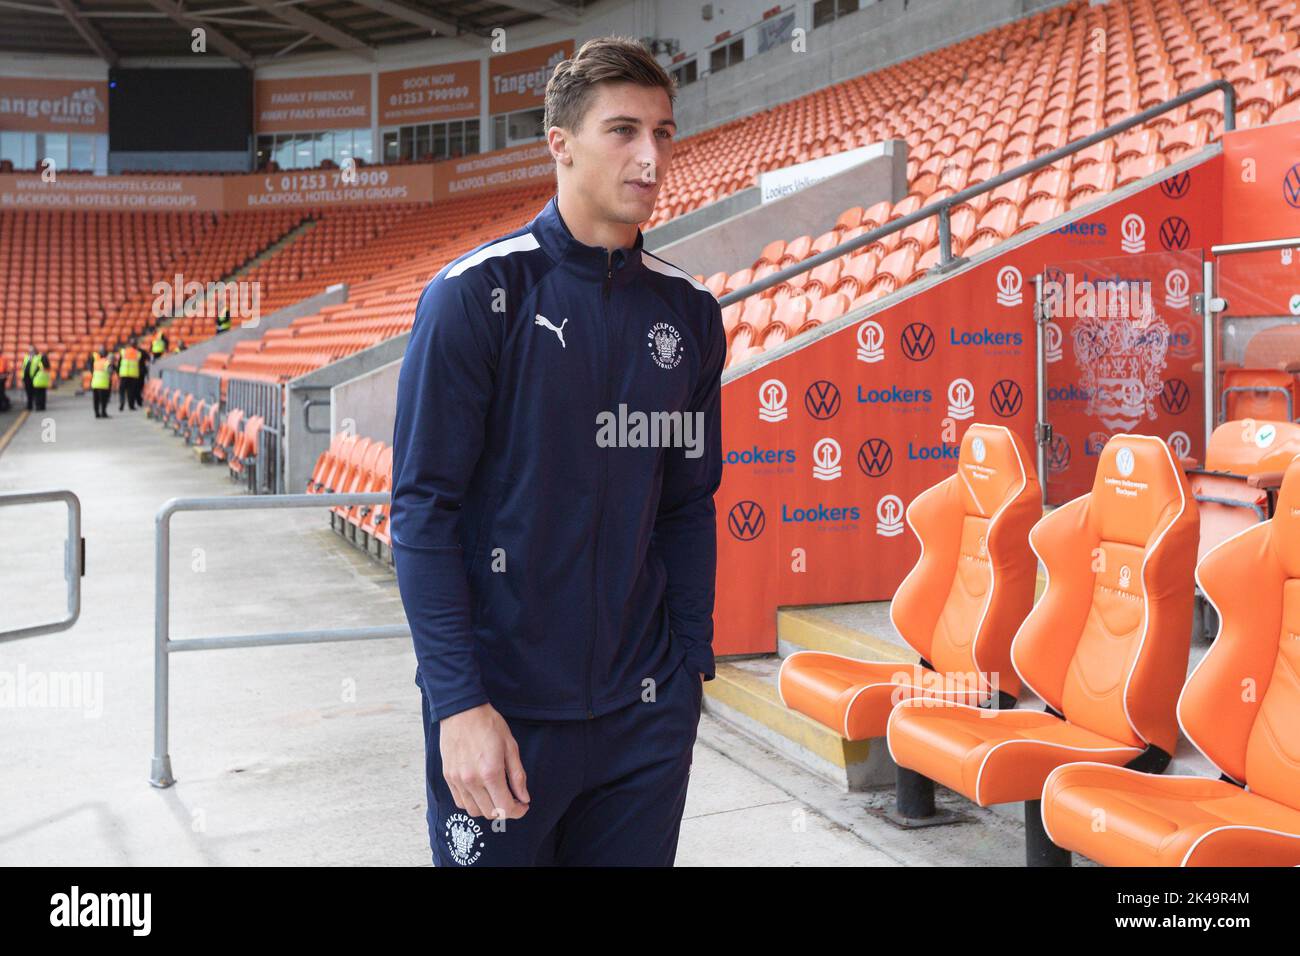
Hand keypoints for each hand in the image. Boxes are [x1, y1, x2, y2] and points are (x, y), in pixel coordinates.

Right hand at [439, 702, 530, 821]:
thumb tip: (524, 798)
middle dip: (505, 811)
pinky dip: (472, 803)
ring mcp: (457, 780)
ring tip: (496, 795)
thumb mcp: (511, 746)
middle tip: (512, 799)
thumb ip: (518, 776)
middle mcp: (471, 780)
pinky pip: (460, 802)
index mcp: (490, 772)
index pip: (505, 808)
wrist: (461, 710)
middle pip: (490, 813)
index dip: (518, 811)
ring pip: (474, 811)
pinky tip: (480, 791)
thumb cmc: (489, 724)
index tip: (523, 805)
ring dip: (488, 808)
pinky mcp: (448, 777)